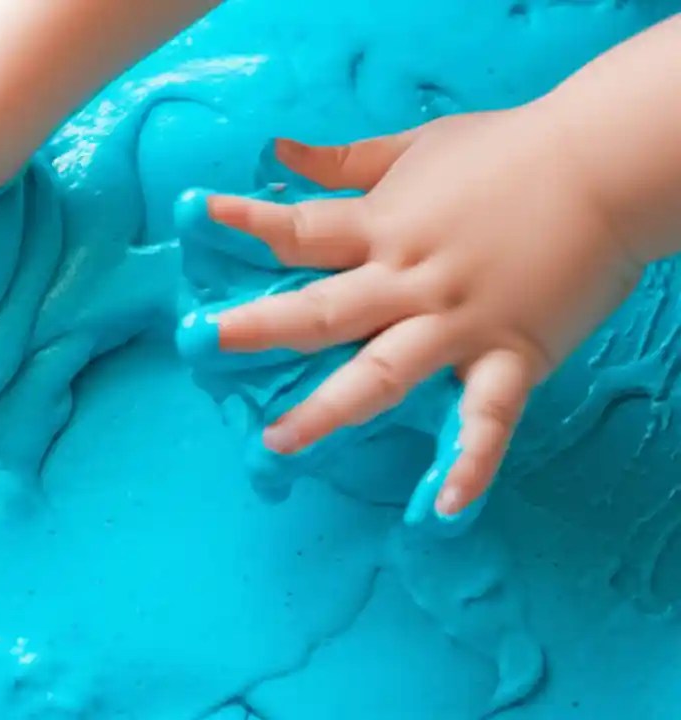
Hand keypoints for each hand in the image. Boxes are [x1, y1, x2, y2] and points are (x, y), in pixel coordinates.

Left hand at [207, 108, 644, 515]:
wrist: (606, 165)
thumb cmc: (510, 150)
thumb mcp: (418, 146)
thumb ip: (344, 160)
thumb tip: (277, 151)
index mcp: (383, 228)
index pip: (301, 230)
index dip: (245, 224)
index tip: (194, 216)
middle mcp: (408, 281)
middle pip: (322, 309)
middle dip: (258, 328)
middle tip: (200, 345)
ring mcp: (456, 324)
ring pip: (381, 373)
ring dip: (327, 410)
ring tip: (278, 443)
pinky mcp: (510, 356)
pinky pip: (486, 419)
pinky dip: (467, 463)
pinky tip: (441, 507)